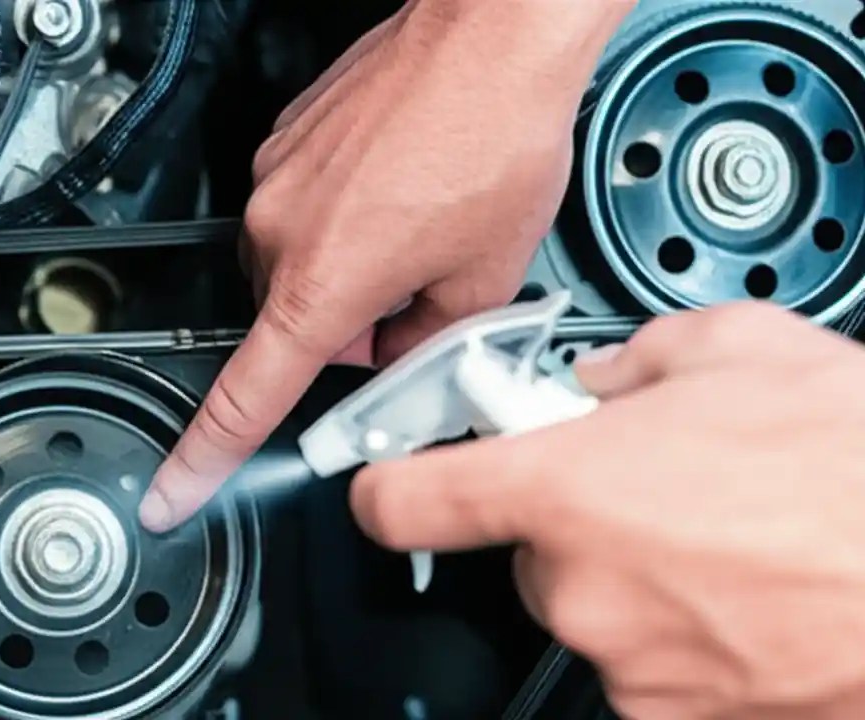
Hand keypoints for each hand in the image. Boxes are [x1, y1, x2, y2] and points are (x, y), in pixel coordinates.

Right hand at [140, 0, 636, 530]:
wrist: (489, 34)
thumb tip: (407, 364)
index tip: (172, 492)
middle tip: (419, 296)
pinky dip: (344, 218)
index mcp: (322, 282)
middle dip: (350, 330)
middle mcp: (279, 230)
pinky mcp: (284, 143)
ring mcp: (274, 180)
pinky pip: (301, 210)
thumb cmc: (493, 133)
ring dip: (350, 269)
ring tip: (420, 226)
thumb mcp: (485, 275)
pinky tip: (403, 189)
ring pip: (297, 266)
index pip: (246, 395)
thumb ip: (431, 345)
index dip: (204, 457)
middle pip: (292, 325)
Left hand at [353, 303, 864, 719]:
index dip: (389, 487)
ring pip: (595, 614)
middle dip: (575, 522)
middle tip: (657, 489)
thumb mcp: (734, 347)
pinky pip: (655, 671)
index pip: (403, 503)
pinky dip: (689, 638)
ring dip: (641, 580)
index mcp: (561, 488)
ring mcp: (632, 670)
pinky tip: (753, 595)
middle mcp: (579, 591)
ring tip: (732, 540)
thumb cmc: (855, 456)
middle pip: (524, 556)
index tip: (391, 482)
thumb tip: (600, 379)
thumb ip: (630, 360)